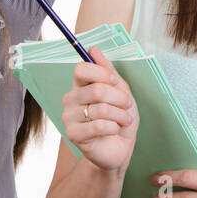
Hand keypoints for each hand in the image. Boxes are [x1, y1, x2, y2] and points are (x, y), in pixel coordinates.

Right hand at [61, 46, 138, 172]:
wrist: (119, 148)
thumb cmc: (120, 119)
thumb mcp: (121, 92)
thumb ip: (108, 71)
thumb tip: (94, 49)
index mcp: (80, 85)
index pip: (81, 69)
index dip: (102, 73)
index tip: (115, 82)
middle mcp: (71, 99)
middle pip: (97, 89)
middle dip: (120, 99)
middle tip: (127, 106)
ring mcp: (69, 117)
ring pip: (101, 109)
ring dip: (121, 115)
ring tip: (124, 120)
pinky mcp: (73, 134)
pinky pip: (98, 126)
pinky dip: (114, 128)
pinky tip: (114, 130)